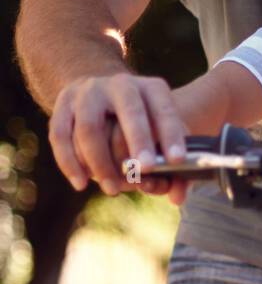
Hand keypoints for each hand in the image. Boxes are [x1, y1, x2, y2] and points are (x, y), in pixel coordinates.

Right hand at [49, 73, 190, 201]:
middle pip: (129, 111)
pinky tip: (81, 183)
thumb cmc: (140, 122)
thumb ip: (174, 166)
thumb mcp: (161, 133)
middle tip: (144, 170)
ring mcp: (89, 93)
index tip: (177, 160)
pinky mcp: (63, 105)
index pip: (164, 109)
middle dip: (138, 141)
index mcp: (151, 88)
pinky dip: (70, 162)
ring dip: (100, 162)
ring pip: (90, 128)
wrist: (100, 94)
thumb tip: (177, 198)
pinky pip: (61, 136)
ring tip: (112, 189)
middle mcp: (121, 85)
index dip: (171, 134)